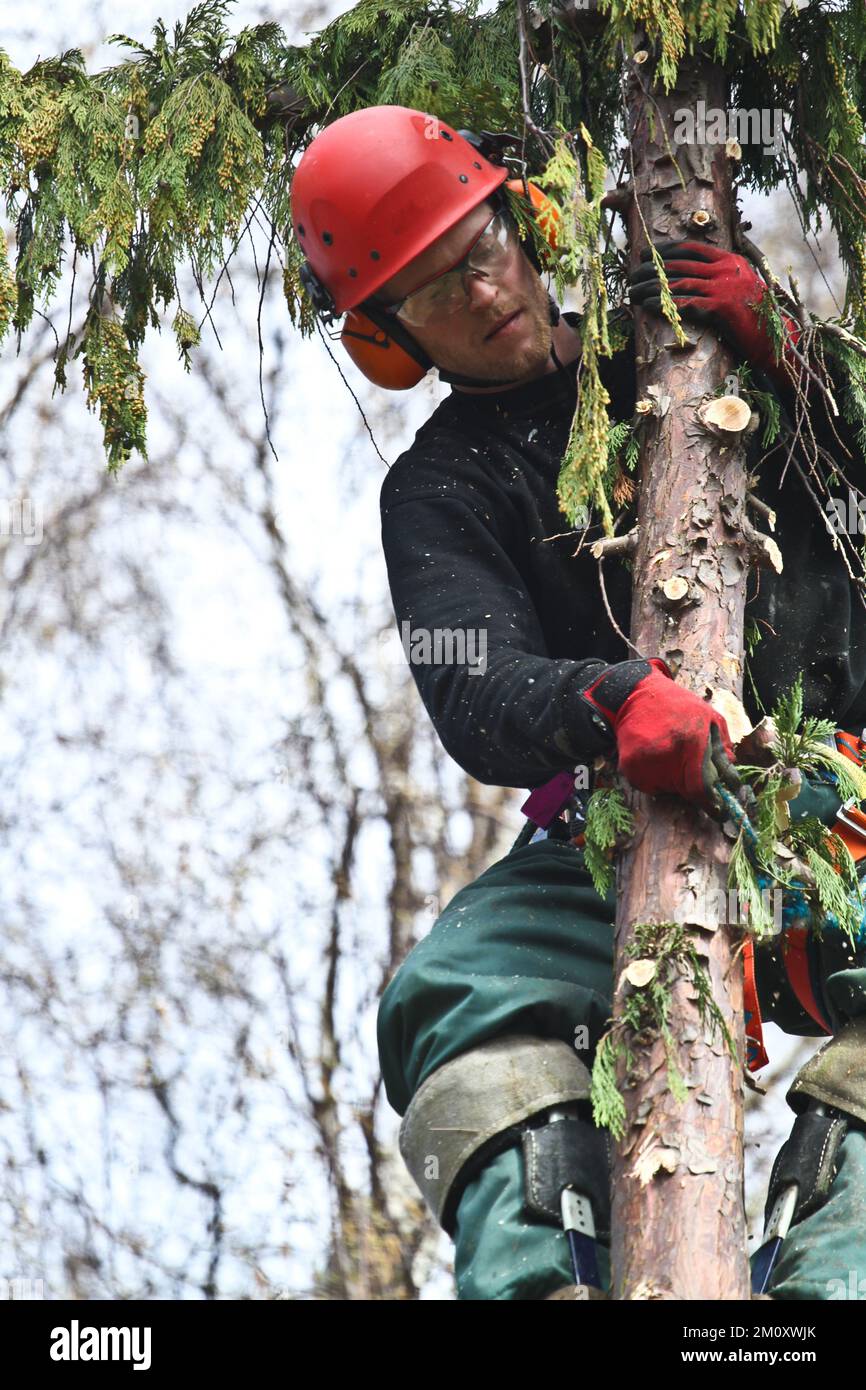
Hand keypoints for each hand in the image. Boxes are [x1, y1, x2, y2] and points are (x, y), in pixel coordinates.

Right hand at [581, 657, 742, 815]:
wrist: (636, 694)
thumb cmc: (678, 705)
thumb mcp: (709, 717)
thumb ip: (723, 747)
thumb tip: (731, 777)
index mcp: (692, 741)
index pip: (700, 787)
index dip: (710, 803)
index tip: (717, 810)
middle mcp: (667, 754)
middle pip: (684, 790)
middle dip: (691, 786)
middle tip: (688, 768)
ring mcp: (646, 762)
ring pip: (666, 789)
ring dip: (672, 780)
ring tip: (669, 755)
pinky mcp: (629, 766)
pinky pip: (648, 785)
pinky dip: (654, 778)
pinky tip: (654, 758)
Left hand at [628, 241, 799, 387]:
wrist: (776, 340)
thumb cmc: (755, 319)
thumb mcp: (738, 289)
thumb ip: (719, 278)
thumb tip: (689, 276)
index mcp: (731, 260)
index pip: (691, 247)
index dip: (665, 250)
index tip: (646, 254)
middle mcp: (728, 269)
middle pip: (680, 263)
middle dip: (652, 269)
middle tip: (632, 275)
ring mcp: (725, 287)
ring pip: (678, 283)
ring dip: (651, 288)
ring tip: (632, 293)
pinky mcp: (721, 307)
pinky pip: (685, 303)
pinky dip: (663, 304)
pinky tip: (646, 306)